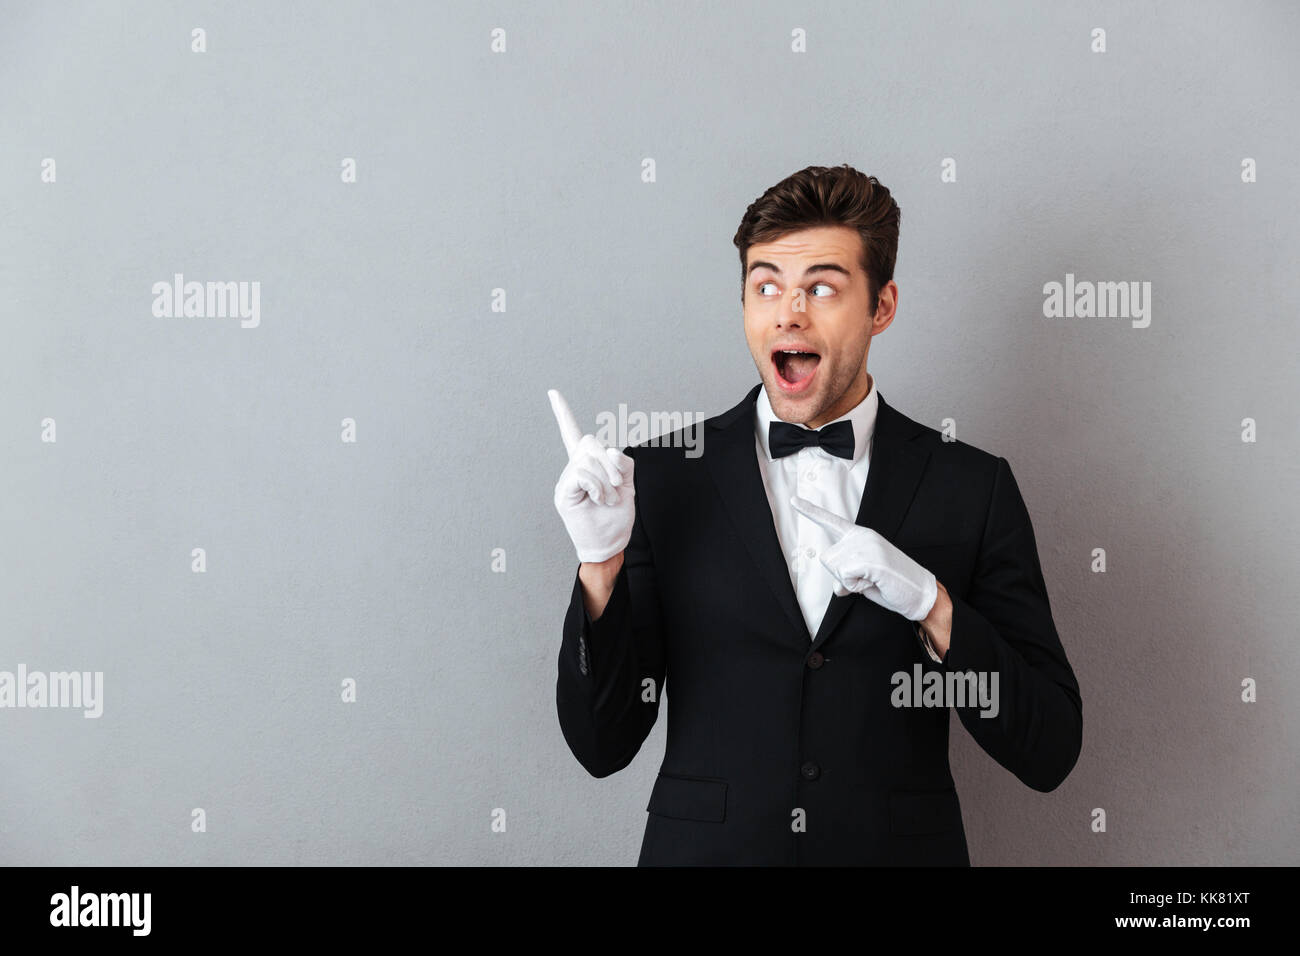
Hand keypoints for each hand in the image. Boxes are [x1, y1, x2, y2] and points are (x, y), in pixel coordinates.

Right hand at [548, 389, 635, 563]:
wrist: (608, 547)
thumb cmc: (616, 519)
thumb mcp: (628, 486)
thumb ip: (622, 464)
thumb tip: (611, 450)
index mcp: (587, 466)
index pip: (572, 434)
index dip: (563, 413)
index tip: (552, 393)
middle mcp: (572, 470)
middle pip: (588, 441)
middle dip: (608, 460)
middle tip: (617, 485)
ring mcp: (565, 482)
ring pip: (587, 458)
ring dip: (606, 479)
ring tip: (609, 499)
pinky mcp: (563, 494)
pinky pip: (582, 473)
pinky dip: (598, 485)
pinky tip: (600, 499)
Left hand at [789, 495, 937, 621]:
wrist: (919, 594)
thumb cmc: (891, 585)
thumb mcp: (862, 576)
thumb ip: (846, 572)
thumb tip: (837, 586)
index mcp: (860, 536)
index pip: (831, 521)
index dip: (810, 511)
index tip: (793, 500)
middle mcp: (862, 536)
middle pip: (827, 559)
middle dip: (842, 577)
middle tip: (868, 579)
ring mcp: (867, 546)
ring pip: (835, 569)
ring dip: (851, 583)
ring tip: (873, 580)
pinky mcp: (871, 559)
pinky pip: (845, 578)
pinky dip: (856, 588)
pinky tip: (874, 582)